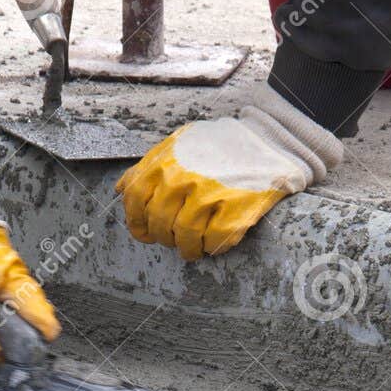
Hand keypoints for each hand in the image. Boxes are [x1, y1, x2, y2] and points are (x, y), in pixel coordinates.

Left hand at [115, 86, 342, 259]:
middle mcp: (182, 178)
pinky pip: (214, 242)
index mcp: (165, 162)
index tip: (145, 232)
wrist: (271, 140)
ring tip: (193, 249)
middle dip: (164, 238)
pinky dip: (211, 247)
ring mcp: (209, 195)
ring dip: (187, 249)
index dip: (136, 223)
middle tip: (174, 240)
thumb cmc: (222, 145)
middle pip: (160, 225)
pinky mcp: (235, 211)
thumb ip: (148, 166)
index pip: (135, 201)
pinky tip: (213, 243)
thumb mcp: (179, 144)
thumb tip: (120, 190)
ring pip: (185, 238)